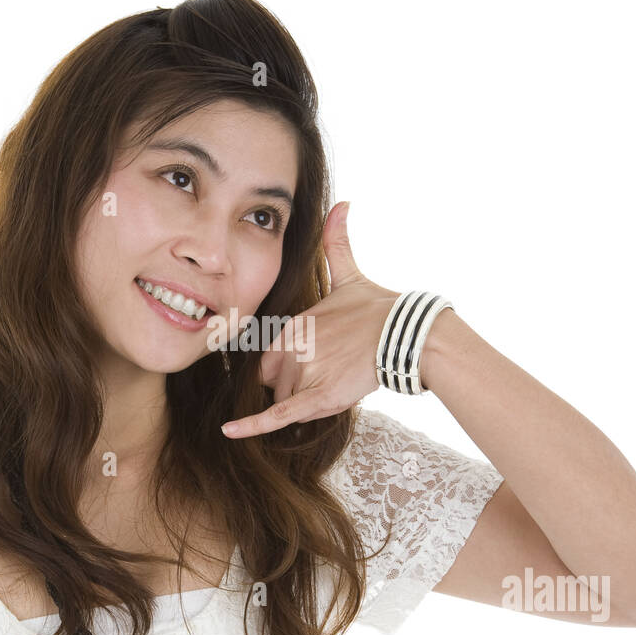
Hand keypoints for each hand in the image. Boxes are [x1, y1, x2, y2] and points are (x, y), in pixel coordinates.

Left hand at [221, 201, 397, 438]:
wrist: (406, 334)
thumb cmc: (378, 308)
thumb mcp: (349, 275)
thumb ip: (337, 243)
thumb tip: (343, 202)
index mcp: (292, 324)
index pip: (268, 356)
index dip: (282, 365)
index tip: (301, 364)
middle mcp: (292, 348)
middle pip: (274, 380)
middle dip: (294, 384)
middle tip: (326, 375)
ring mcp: (304, 373)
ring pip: (286, 398)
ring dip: (302, 401)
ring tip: (335, 386)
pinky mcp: (318, 397)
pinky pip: (277, 415)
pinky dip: (251, 426)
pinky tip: (229, 432)